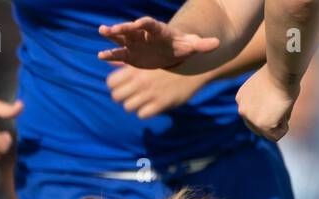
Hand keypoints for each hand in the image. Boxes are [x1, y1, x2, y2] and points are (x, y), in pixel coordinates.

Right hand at [97, 17, 219, 68]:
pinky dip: (110, 55)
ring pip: (121, 38)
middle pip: (132, 29)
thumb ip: (202, 44)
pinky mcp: (130, 54)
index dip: (145, 23)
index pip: (151, 24)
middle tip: (110, 28)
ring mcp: (135, 43)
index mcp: (158, 31)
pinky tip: (101, 56)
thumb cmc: (181, 47)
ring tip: (102, 31)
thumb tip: (216, 43)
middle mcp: (144, 34)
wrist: (170, 52)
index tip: (139, 22)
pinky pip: (119, 54)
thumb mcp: (192, 46)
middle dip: (122, 28)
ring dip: (111, 36)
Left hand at [106, 66, 206, 118]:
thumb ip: (128, 64)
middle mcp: (141, 81)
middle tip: (132, 95)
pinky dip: (145, 111)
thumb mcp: (148, 59)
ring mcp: (150, 93)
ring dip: (134, 105)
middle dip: (122, 97)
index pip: (111, 82)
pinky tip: (152, 105)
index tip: (123, 86)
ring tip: (143, 100)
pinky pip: (142, 114)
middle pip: (116, 96)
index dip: (115, 86)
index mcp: (136, 69)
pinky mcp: (161, 104)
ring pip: (128, 107)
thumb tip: (109, 62)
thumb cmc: (167, 63)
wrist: (194, 67)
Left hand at [236, 68, 297, 140]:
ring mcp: (251, 118)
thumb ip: (266, 101)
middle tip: (282, 104)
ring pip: (267, 131)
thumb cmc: (281, 72)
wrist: (282, 69)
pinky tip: (286, 111)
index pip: (254, 113)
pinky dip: (285, 127)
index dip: (269, 110)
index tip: (277, 99)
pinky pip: (276, 136)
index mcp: (242, 98)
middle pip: (257, 126)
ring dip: (279, 122)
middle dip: (272, 120)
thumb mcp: (268, 86)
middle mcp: (242, 109)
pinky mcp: (263, 124)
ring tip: (284, 104)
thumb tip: (277, 117)